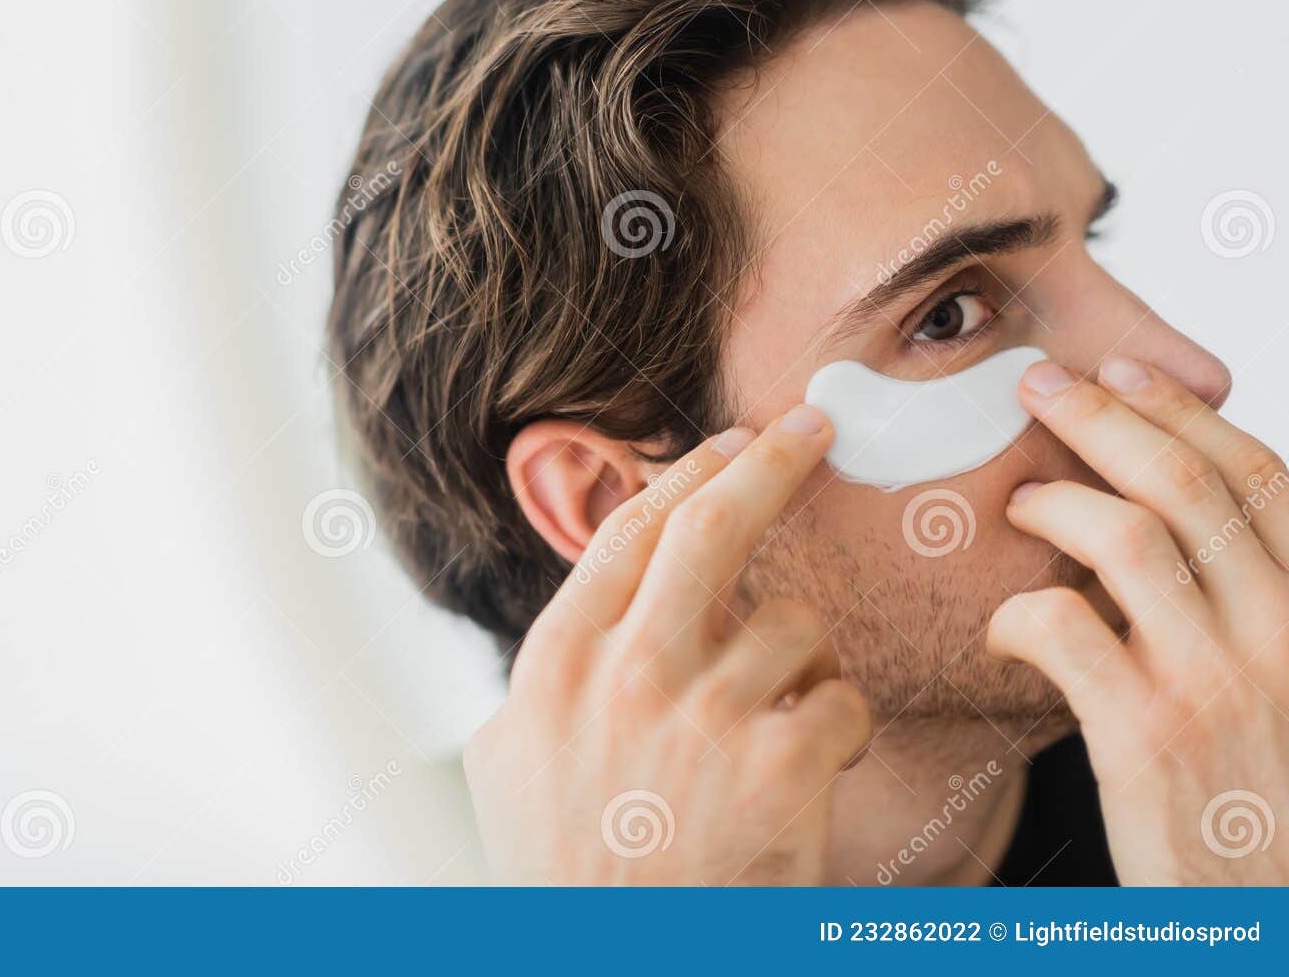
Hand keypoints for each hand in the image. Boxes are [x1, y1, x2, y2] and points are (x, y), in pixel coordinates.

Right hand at [463, 408, 870, 884]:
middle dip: (772, 462)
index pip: (631, 530)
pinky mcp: (784, 769)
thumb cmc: (562, 873)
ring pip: (797, 627)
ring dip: (801, 666)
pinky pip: (844, 701)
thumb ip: (539, 677)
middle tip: (812, 427)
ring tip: (773, 725)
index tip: (730, 439)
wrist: (616, 964)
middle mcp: (631, 673)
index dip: (688, 470)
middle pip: (714, 528)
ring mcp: (709, 717)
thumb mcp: (506, 762)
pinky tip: (806, 773)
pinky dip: (836, 729)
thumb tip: (579, 617)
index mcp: (560, 662)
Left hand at [989, 356, 1288, 883]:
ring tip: (1020, 505)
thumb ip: (1246, 608)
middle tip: (1038, 383)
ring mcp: (1217, 682)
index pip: (1260, 478)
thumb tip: (1173, 526)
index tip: (1124, 371)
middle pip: (1187, 484)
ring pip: (1122, 535)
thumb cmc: (1265, 802)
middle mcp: (1284, 634)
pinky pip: (1061, 625)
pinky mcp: (1146, 734)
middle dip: (1102, 415)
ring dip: (1053, 502)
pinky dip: (1018, 610)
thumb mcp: (1283, 689)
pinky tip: (1006, 627)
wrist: (1266, 918)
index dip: (1184, 412)